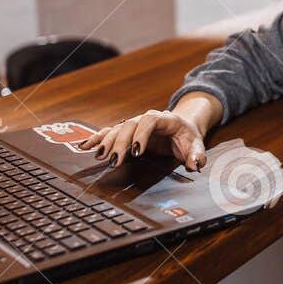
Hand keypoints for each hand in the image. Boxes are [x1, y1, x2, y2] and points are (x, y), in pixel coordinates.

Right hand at [79, 109, 206, 171]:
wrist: (183, 127)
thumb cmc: (188, 137)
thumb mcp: (197, 145)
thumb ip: (197, 154)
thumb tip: (195, 164)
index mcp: (164, 119)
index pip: (149, 121)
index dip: (141, 134)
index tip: (136, 151)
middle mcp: (146, 119)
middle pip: (129, 125)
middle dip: (120, 142)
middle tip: (114, 160)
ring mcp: (135, 124)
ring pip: (117, 128)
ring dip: (106, 141)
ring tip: (99, 156)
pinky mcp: (127, 132)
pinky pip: (109, 132)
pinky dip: (97, 138)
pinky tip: (85, 146)